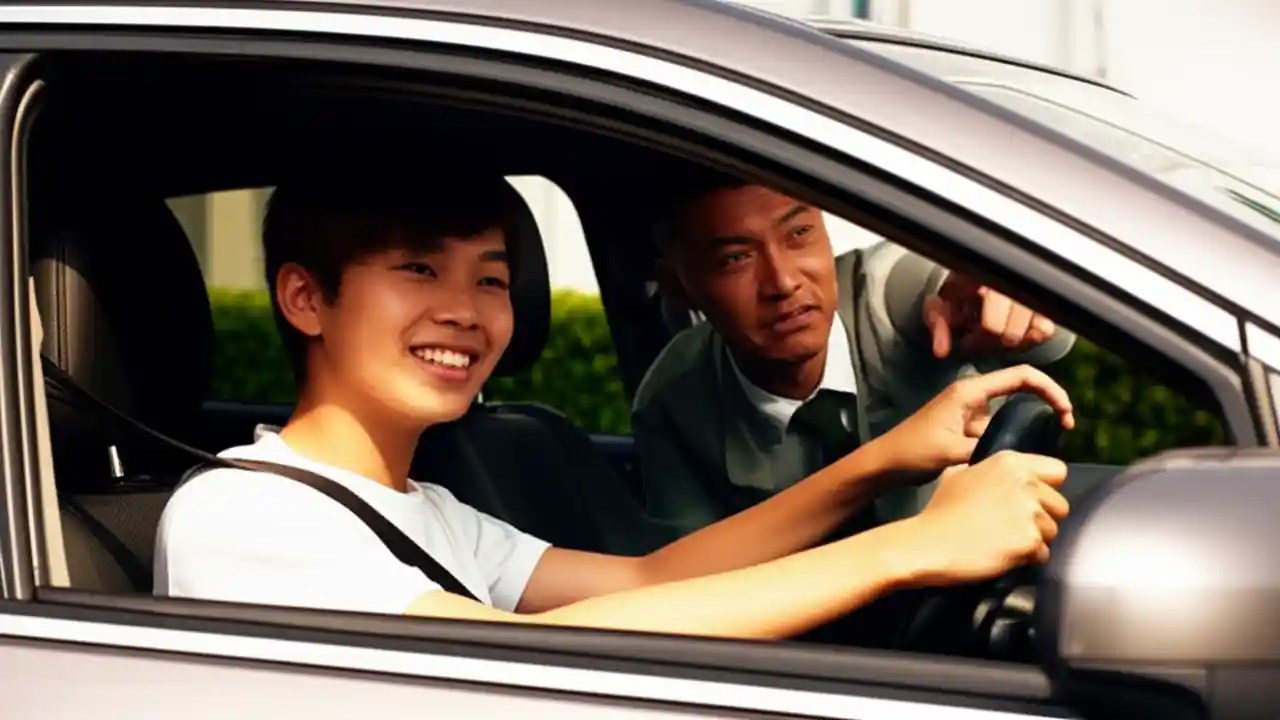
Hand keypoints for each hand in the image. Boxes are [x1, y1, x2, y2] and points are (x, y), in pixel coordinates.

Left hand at [873, 364, 1073, 474]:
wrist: (885, 463)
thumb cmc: (912, 452)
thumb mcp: (954, 452)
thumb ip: (987, 449)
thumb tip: (1020, 455)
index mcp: (968, 391)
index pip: (1021, 376)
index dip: (1050, 388)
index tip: (1066, 410)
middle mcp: (970, 394)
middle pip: (1021, 387)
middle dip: (1048, 401)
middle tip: (1067, 425)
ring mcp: (969, 408)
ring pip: (1011, 408)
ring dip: (1032, 420)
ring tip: (1052, 438)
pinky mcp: (966, 424)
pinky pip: (998, 424)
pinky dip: (1014, 433)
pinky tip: (1022, 452)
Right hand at [902, 451, 1068, 585]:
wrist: (928, 544)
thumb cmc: (939, 512)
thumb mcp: (957, 475)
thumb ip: (985, 470)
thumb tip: (996, 475)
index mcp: (1010, 462)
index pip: (1057, 471)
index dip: (1046, 488)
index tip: (1029, 500)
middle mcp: (1026, 483)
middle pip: (1060, 504)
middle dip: (1042, 518)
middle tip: (1014, 526)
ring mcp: (1029, 512)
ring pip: (1053, 531)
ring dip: (1035, 540)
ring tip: (1006, 542)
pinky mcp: (1029, 540)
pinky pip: (1044, 554)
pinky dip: (1027, 559)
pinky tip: (1004, 555)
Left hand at [923, 273, 1055, 358]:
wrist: (976, 277)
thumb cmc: (958, 292)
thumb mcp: (940, 305)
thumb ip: (938, 326)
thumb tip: (941, 352)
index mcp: (987, 279)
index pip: (992, 326)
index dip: (977, 340)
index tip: (966, 340)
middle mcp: (1015, 283)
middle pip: (1012, 334)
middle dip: (991, 344)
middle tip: (977, 340)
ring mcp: (1033, 292)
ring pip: (1032, 333)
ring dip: (1011, 341)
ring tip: (993, 334)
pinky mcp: (1047, 304)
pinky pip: (1046, 330)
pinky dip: (1029, 337)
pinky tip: (1010, 331)